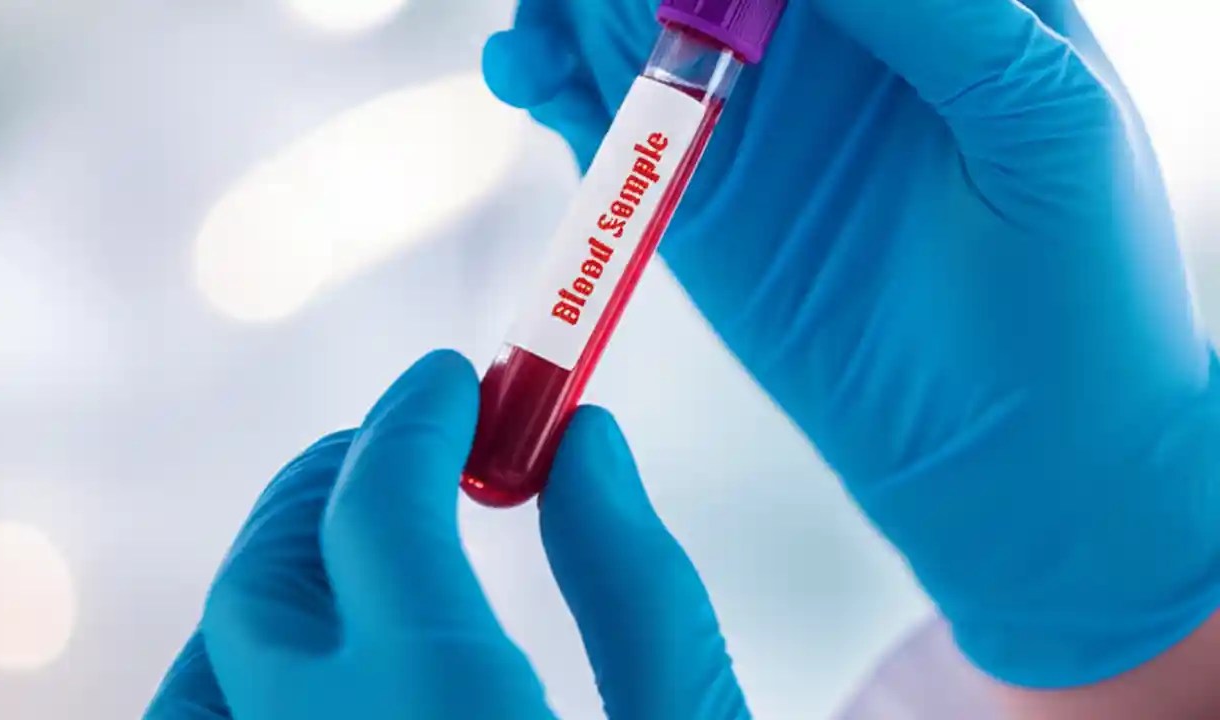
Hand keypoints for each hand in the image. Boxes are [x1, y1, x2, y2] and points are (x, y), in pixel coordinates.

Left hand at [145, 351, 747, 719]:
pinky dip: (236, 679)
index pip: (379, 515)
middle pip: (263, 587)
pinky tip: (316, 667)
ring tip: (353, 555)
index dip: (412, 421)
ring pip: (199, 678)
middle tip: (403, 453)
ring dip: (268, 585)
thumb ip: (643, 586)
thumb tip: (579, 440)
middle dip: (328, 488)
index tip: (453, 381)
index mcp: (443, 713)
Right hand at [483, 0, 1219, 687]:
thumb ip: (925, 8)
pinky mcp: (692, 208)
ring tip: (540, 29)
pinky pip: (603, 127)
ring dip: (567, 11)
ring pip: (628, 28)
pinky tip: (527, 77)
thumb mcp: (1037, 107)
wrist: (1019, 452)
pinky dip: (550, 89)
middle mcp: (822, 43)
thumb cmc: (1080, 278)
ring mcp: (748, 124)